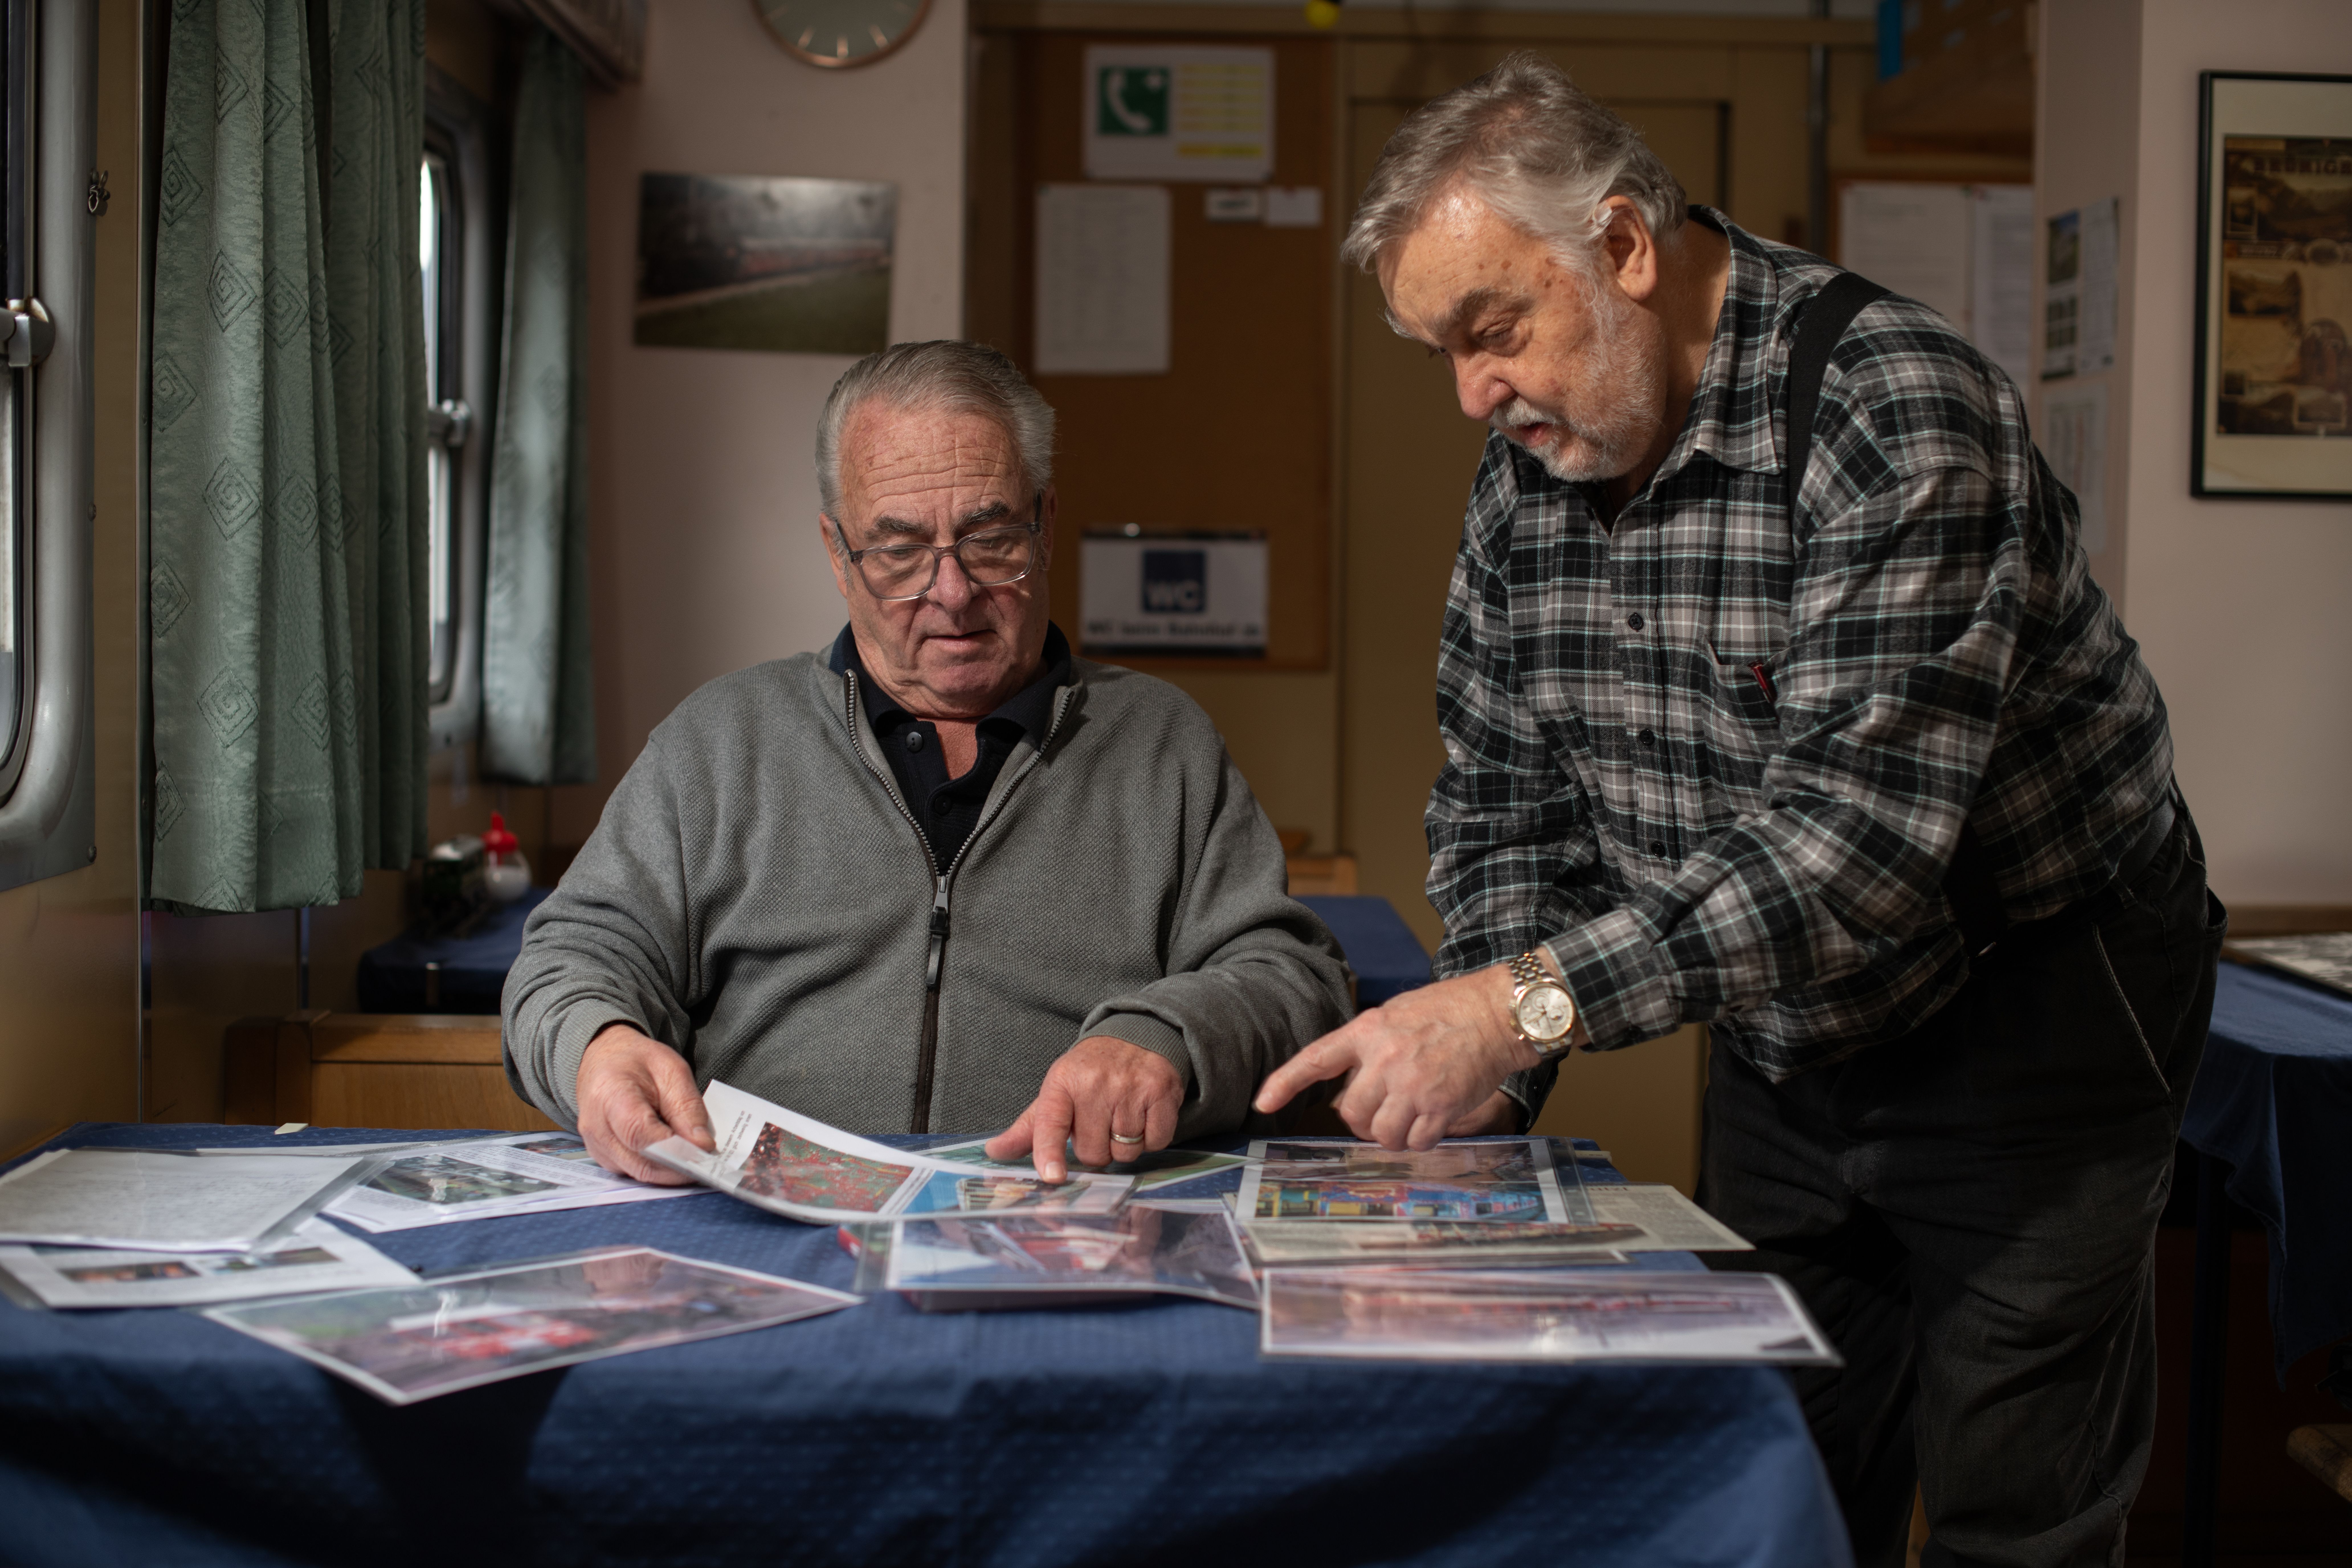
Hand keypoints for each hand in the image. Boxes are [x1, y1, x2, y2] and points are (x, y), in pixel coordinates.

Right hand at [575, 1023, 714, 1183]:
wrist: (605, 1063)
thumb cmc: (636, 1063)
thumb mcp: (672, 1071)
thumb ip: (687, 1107)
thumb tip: (702, 1145)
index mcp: (610, 1095)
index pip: (639, 1133)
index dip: (674, 1149)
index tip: (703, 1152)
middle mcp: (596, 1126)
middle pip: (641, 1162)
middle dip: (679, 1168)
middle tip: (709, 1163)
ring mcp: (596, 1146)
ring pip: (639, 1172)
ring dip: (670, 1172)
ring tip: (695, 1158)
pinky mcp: (603, 1157)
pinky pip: (634, 1171)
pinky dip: (658, 1168)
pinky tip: (675, 1156)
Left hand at [984, 1036, 1183, 1180]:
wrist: (1138, 1036)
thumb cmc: (1091, 1073)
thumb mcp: (1057, 1091)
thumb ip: (1028, 1128)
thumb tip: (994, 1152)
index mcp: (1063, 1082)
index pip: (1051, 1123)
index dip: (1050, 1152)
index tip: (1052, 1175)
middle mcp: (1095, 1083)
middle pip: (1092, 1152)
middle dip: (1097, 1148)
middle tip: (1100, 1124)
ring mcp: (1130, 1087)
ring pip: (1125, 1151)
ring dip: (1125, 1144)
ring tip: (1123, 1116)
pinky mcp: (1161, 1093)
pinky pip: (1155, 1142)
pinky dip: (1151, 1138)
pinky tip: (1144, 1116)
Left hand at [1253, 965, 1548, 1149]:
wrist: (1497, 1012)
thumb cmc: (1449, 1011)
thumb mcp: (1397, 1014)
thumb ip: (1370, 1045)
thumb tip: (1355, 1082)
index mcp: (1368, 1031)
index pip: (1315, 1060)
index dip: (1284, 1084)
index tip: (1261, 1103)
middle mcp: (1383, 1059)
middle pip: (1350, 1113)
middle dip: (1365, 1119)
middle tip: (1387, 1109)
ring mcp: (1410, 1085)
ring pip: (1380, 1134)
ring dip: (1393, 1134)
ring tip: (1412, 1115)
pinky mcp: (1439, 1106)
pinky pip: (1415, 1142)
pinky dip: (1422, 1140)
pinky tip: (1434, 1121)